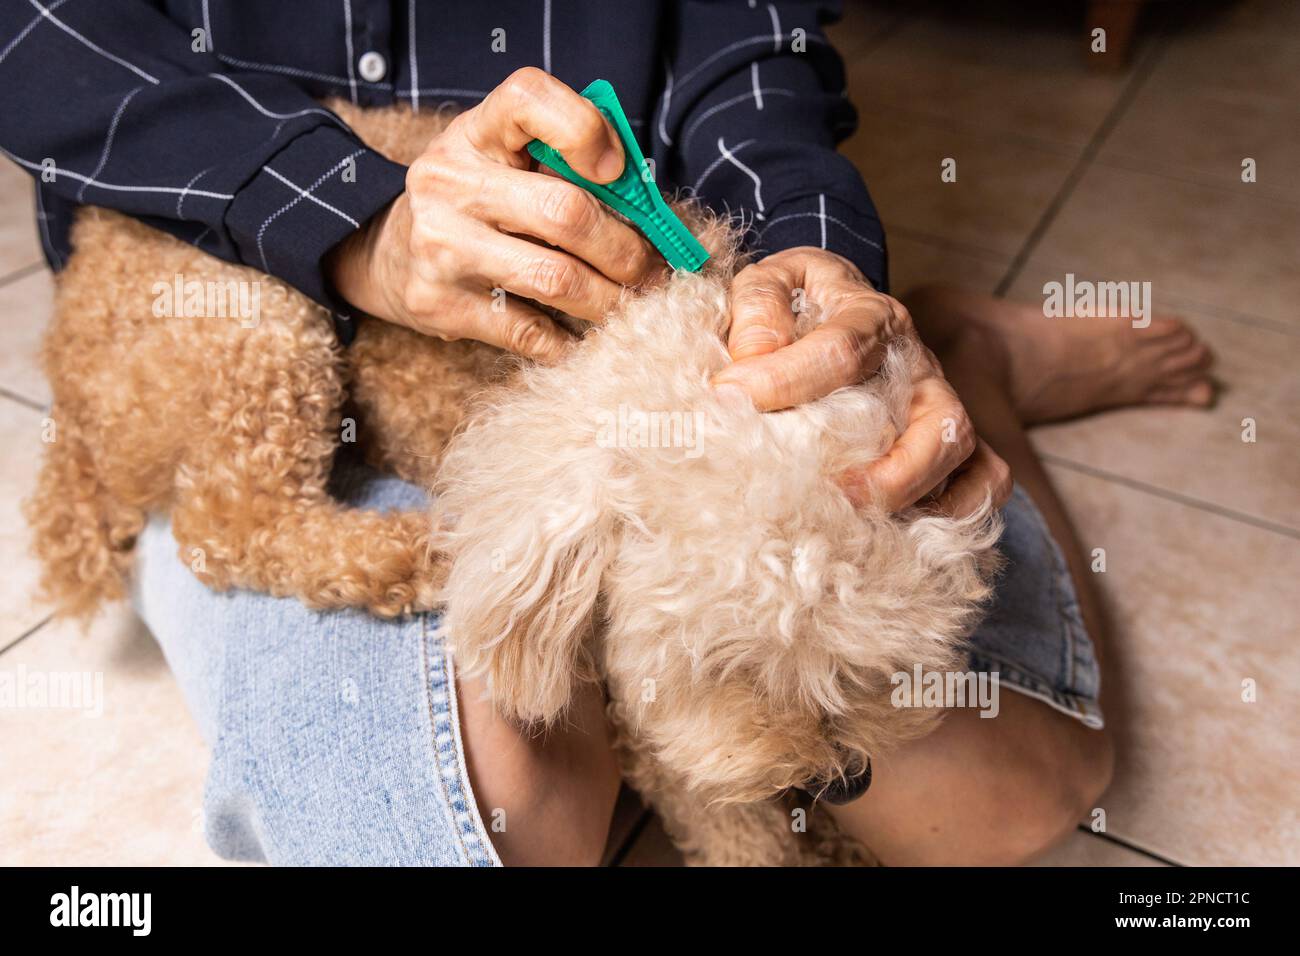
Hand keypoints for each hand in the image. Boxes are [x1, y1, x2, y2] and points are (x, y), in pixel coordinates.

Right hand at [329, 68, 658, 360]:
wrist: (384, 253)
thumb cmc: (477, 201)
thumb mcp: (506, 160)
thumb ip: (568, 165)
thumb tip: (650, 209)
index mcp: (476, 133)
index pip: (528, 98)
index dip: (584, 129)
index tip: (616, 170)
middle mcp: (449, 181)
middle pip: (565, 212)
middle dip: (625, 250)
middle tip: (650, 273)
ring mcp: (439, 245)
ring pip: (554, 279)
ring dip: (609, 301)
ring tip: (630, 306)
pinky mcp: (437, 304)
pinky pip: (526, 331)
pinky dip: (566, 341)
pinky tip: (580, 337)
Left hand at [711, 247, 1011, 516]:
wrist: (848, 310)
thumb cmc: (802, 305)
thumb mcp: (774, 282)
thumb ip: (758, 308)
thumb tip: (749, 363)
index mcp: (869, 316)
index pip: (839, 351)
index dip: (782, 381)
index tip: (727, 398)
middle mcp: (916, 362)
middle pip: (935, 415)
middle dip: (885, 468)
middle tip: (826, 491)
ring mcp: (938, 404)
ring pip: (958, 448)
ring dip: (909, 490)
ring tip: (854, 517)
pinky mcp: (952, 441)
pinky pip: (985, 480)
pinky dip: (957, 510)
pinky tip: (900, 529)